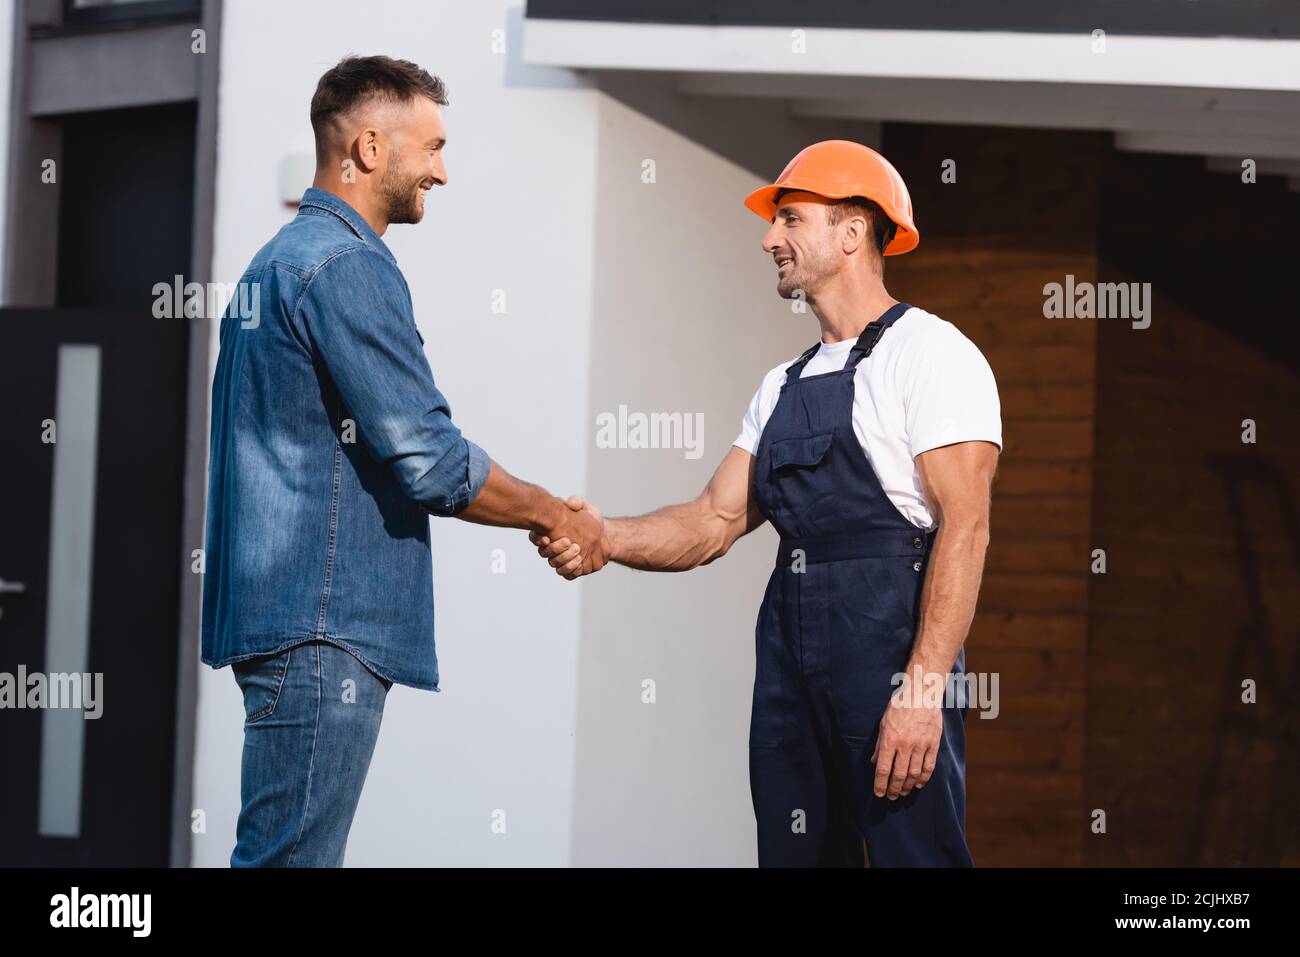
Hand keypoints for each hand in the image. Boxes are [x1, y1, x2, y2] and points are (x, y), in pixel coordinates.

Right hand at [532, 496, 607, 579]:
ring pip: (554, 563)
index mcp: (548, 531)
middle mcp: (550, 547)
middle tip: (568, 541)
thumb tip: (570, 503)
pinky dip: (570, 568)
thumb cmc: (589, 519)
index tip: (546, 537)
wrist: (602, 535)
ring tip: (577, 550)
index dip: (538, 539)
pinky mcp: (569, 569)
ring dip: (564, 558)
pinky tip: (579, 561)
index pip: (535, 536)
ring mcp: (559, 559)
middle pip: (544, 552)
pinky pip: (565, 573)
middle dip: (555, 548)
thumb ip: (577, 502)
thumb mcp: (584, 507)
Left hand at [870, 675, 942, 799]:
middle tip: (891, 797)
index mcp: (890, 740)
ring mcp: (921, 745)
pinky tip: (918, 784)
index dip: (880, 784)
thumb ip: (880, 745)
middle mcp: (905, 745)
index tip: (879, 793)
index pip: (883, 769)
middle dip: (894, 789)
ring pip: (914, 773)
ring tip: (903, 792)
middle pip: (899, 775)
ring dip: (908, 786)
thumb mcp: (884, 723)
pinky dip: (924, 778)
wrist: (921, 693)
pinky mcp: (933, 744)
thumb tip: (875, 762)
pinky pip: (929, 766)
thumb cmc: (899, 706)